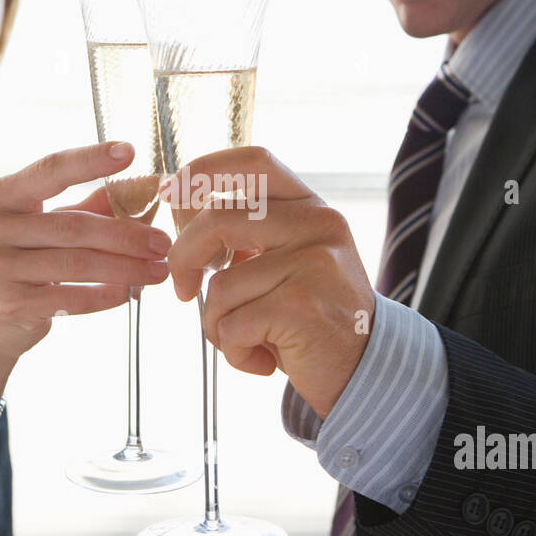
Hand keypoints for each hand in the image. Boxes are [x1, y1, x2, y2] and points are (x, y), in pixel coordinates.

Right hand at [0, 141, 172, 368]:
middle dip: (125, 234)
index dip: (89, 160)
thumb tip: (145, 186)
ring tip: (159, 269)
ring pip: (75, 264)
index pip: (48, 171)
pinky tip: (130, 292)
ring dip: (125, 267)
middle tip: (162, 242)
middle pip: (72, 226)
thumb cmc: (25, 262)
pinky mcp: (10, 305)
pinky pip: (70, 298)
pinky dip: (105, 295)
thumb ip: (92, 206)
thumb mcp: (50, 227)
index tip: (129, 151)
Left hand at [165, 147, 374, 419]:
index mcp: (312, 208)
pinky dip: (234, 351)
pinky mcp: (302, 307)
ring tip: (248, 340)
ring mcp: (314, 264)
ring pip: (220, 285)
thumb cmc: (312, 316)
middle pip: (218, 220)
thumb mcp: (289, 261)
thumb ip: (250, 233)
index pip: (253, 164)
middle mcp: (319, 226)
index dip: (203, 171)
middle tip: (182, 291)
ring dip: (217, 324)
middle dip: (184, 258)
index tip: (170, 194)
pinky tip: (262, 360)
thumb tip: (181, 207)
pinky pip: (231, 325)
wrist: (364, 371)